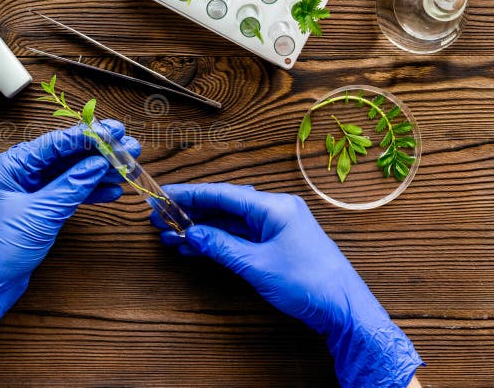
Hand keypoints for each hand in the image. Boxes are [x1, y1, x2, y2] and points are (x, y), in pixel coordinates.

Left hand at [0, 120, 139, 364]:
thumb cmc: (0, 250)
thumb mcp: (40, 215)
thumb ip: (71, 186)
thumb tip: (98, 163)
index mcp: (8, 166)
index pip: (53, 143)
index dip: (87, 135)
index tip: (113, 130)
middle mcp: (17, 173)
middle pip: (64, 154)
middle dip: (98, 151)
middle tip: (128, 146)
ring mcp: (28, 189)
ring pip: (69, 172)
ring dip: (98, 171)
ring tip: (127, 167)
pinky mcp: (38, 206)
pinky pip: (67, 191)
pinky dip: (88, 191)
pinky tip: (111, 190)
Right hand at [153, 183, 421, 386]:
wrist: (345, 310)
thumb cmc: (309, 283)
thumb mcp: (257, 265)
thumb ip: (221, 246)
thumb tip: (192, 233)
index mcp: (274, 206)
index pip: (222, 194)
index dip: (189, 195)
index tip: (163, 196)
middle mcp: (274, 211)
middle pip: (223, 207)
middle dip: (190, 214)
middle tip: (159, 218)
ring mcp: (275, 229)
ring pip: (228, 224)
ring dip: (199, 230)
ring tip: (170, 236)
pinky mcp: (275, 246)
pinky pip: (239, 238)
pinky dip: (216, 243)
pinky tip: (193, 249)